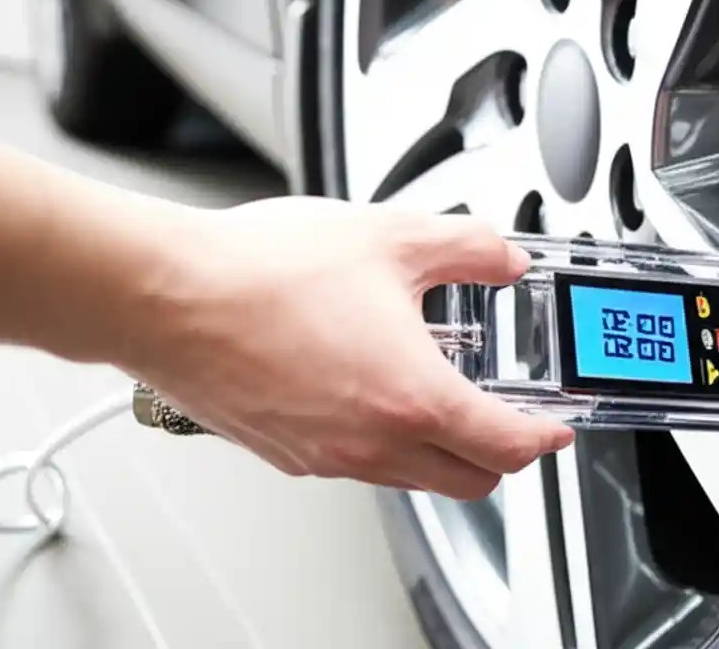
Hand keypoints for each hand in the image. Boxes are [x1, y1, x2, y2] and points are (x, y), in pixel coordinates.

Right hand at [126, 197, 573, 498]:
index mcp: (412, 399)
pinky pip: (356, 464)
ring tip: (431, 387)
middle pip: (466, 481)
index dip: (544, 440)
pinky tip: (366, 383)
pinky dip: (381, 440)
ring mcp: (325, 457)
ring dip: (438, 447)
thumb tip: (504, 259)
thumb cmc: (260, 272)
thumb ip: (469, 248)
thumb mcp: (392, 237)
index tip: (555, 429)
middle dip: (499, 454)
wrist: (162, 294)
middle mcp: (370, 445)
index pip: (507, 447)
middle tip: (505, 414)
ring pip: (411, 478)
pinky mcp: (286, 454)